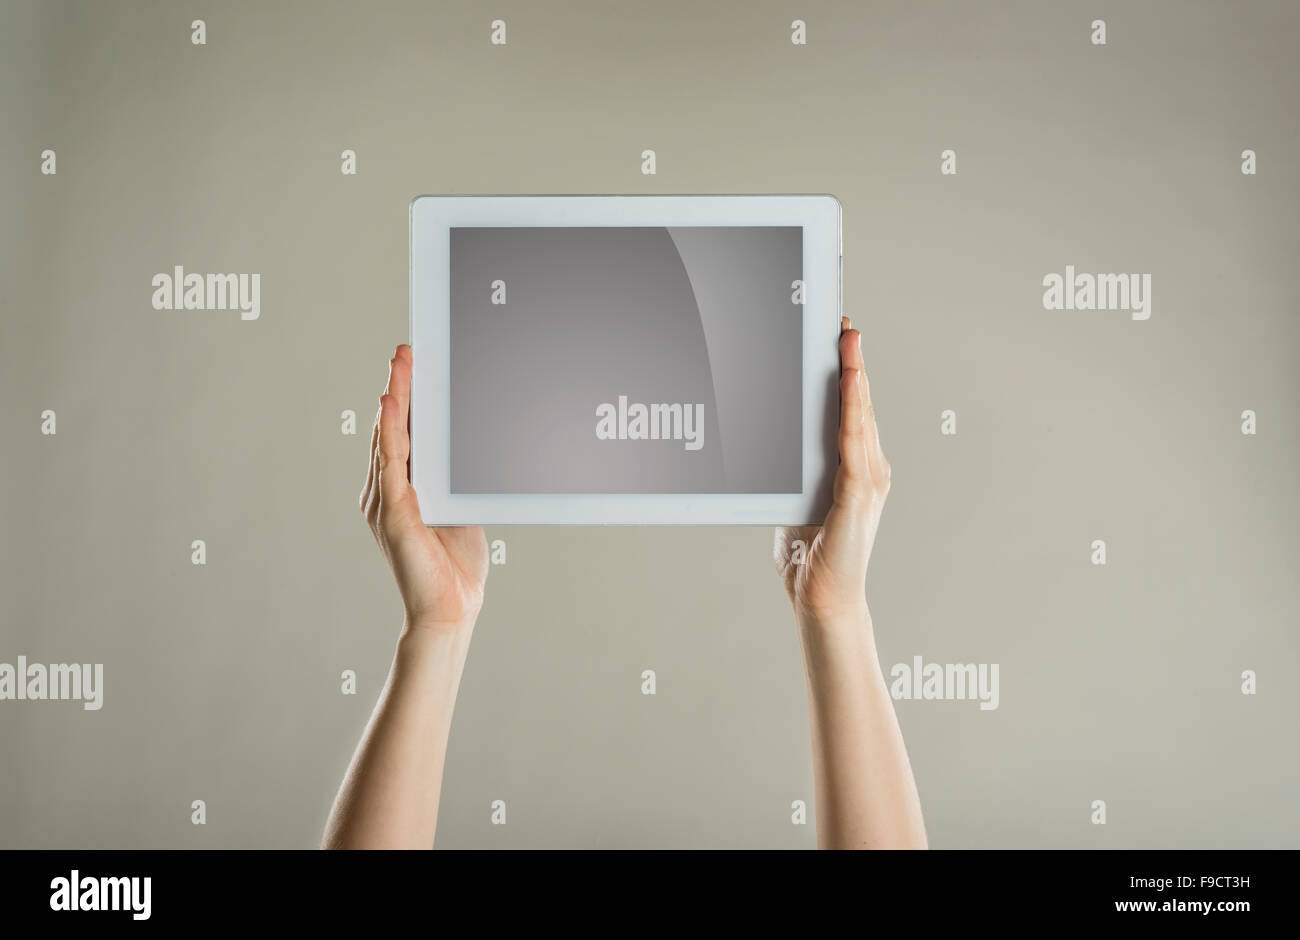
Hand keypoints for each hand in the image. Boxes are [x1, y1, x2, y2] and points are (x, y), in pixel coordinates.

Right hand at [361, 345, 488, 631]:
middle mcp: (386, 492)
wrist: (451, 609)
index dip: (406, 399)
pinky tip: (392, 404)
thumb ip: (456, 480)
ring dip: (395, 398)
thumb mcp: (460, 509)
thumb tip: (469, 446)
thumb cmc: (456, 566)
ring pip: (387, 439)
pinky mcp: (391, 512)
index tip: (415, 364)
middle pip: (391, 429)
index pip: (402, 436)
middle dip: (399, 387)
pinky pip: (390, 462)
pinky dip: (390, 431)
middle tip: (406, 350)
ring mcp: (385, 501)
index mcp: (402, 490)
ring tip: (401, 364)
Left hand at [774, 317, 890, 622]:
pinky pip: (855, 442)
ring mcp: (869, 480)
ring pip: (861, 416)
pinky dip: (852, 409)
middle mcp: (869, 469)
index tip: (840, 338)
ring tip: (847, 340)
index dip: (849, 374)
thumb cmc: (808, 555)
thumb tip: (769, 441)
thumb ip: (792, 471)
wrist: (822, 599)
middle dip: (852, 362)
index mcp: (856, 469)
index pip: (852, 413)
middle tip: (843, 323)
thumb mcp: (795, 500)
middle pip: (860, 405)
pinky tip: (849, 384)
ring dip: (854, 375)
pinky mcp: (859, 493)